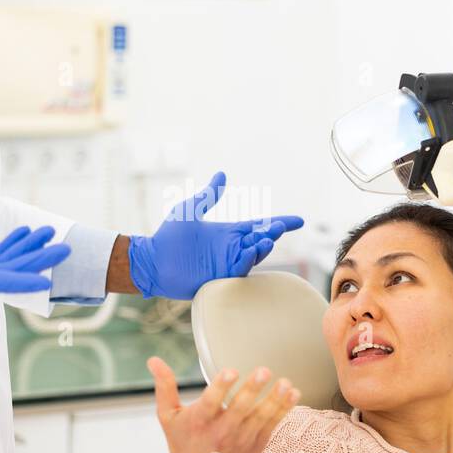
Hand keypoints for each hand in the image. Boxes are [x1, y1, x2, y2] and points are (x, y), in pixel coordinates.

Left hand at [127, 171, 304, 299]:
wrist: (152, 260)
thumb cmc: (169, 236)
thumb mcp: (191, 210)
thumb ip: (208, 196)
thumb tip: (221, 175)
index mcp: (228, 233)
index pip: (260, 226)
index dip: (280, 223)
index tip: (300, 220)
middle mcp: (232, 249)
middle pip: (261, 240)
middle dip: (272, 233)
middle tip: (277, 226)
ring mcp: (227, 263)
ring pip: (254, 256)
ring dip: (262, 247)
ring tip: (266, 239)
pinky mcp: (220, 277)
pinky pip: (239, 269)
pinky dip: (247, 260)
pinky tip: (250, 250)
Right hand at [147, 356, 298, 452]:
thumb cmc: (182, 443)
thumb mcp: (168, 416)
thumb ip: (164, 386)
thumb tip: (153, 360)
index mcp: (199, 421)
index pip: (211, 402)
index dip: (221, 386)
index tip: (231, 371)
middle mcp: (221, 431)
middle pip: (240, 408)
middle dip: (252, 389)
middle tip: (264, 371)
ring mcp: (241, 440)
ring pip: (261, 417)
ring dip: (274, 399)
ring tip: (285, 383)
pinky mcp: (256, 445)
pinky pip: (272, 425)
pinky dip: (283, 409)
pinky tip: (292, 392)